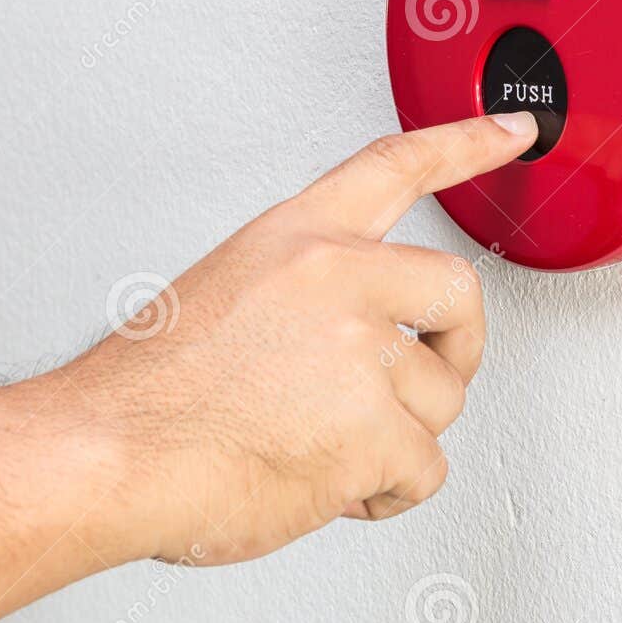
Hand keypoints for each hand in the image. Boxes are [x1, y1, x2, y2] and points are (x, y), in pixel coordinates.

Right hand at [70, 111, 537, 565]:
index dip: (466, 143)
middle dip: (458, 345)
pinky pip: (424, 469)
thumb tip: (348, 346)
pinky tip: (332, 484)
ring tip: (324, 445)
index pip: (396, 167)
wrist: (108, 453)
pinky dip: (385, 493)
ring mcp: (360, 352)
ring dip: (397, 437)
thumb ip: (299, 299)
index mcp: (296, 239)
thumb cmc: (147, 393)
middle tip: (432, 373)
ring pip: (441, 399)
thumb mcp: (222, 295)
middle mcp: (337, 280)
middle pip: (458, 294)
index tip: (513, 129)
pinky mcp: (372, 429)